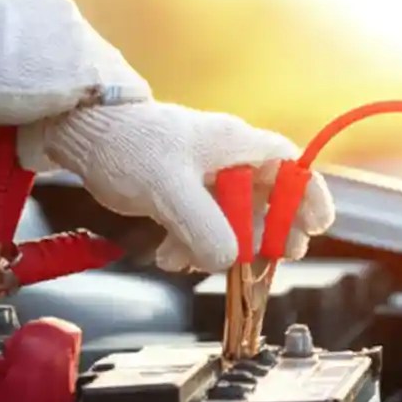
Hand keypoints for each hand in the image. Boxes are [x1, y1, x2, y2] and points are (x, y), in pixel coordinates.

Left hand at [0, 0, 150, 127]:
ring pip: (73, 37)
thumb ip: (31, 125)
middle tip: (67, 97)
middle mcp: (79, 41)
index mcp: (80, 81)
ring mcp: (57, 12)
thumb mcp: (1, 126)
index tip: (114, 114)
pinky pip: (46, 15)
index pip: (123, 92)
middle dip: (87, 80)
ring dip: (62, 53)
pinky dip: (39, 30)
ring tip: (34, 70)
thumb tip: (36, 138)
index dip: (119, 104)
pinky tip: (15, 44)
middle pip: (98, 63)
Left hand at [17, 102, 334, 272]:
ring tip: (195, 263)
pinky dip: (189, 246)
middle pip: (266, 199)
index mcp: (235, 144)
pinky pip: (200, 226)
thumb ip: (202, 226)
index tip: (318, 226)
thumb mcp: (167, 188)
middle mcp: (225, 158)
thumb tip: (229, 260)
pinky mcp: (180, 194)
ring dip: (218, 247)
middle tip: (274, 259)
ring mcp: (203, 177)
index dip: (309, 194)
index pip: (290, 164)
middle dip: (267, 232)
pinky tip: (168, 257)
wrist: (84, 137)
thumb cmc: (128, 146)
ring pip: (231, 219)